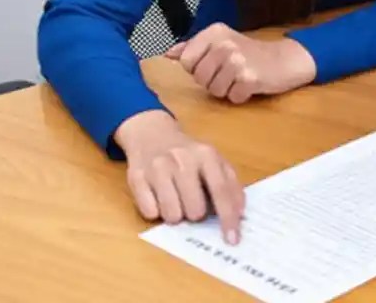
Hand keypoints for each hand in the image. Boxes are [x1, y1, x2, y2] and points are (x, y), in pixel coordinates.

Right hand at [113, 110, 244, 244]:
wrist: (152, 135)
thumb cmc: (189, 155)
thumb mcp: (214, 161)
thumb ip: (230, 185)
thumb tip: (239, 214)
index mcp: (206, 154)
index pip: (221, 191)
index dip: (228, 218)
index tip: (232, 240)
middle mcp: (181, 159)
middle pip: (195, 210)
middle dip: (196, 214)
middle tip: (191, 201)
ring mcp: (157, 167)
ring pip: (172, 215)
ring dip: (176, 215)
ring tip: (175, 199)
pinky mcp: (136, 178)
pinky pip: (150, 213)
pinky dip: (156, 211)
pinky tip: (157, 196)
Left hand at [166, 23, 316, 103]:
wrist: (284, 59)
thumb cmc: (249, 53)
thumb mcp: (220, 42)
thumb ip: (193, 47)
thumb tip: (167, 55)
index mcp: (214, 32)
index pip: (186, 61)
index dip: (197, 69)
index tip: (213, 64)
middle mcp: (225, 43)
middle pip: (199, 78)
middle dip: (212, 81)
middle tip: (230, 73)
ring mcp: (238, 60)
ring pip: (214, 90)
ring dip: (226, 90)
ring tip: (239, 79)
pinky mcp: (250, 78)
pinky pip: (232, 97)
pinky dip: (240, 96)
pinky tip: (249, 85)